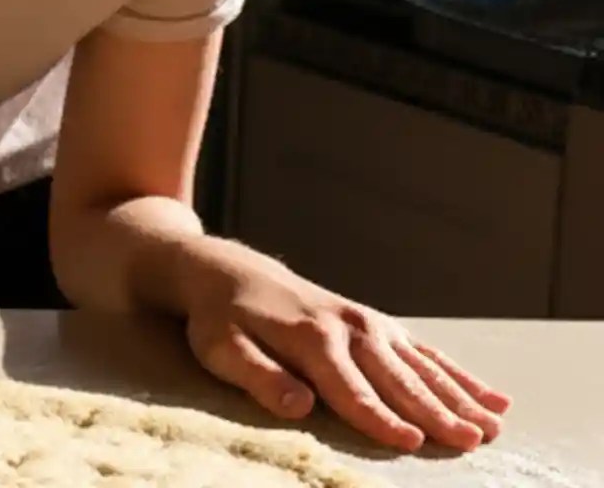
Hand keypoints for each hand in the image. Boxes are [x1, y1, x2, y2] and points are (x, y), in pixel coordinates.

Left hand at [170, 238, 511, 451]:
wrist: (229, 273)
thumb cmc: (222, 319)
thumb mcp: (222, 348)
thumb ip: (259, 377)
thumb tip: (299, 405)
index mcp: (310, 340)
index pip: (350, 388)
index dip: (378, 417)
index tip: (410, 442)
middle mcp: (347, 329)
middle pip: (396, 379)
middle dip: (435, 411)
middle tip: (473, 441)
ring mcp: (367, 324)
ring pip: (420, 365)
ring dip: (458, 395)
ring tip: (492, 425)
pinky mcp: (376, 324)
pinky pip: (424, 351)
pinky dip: (458, 373)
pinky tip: (492, 396)